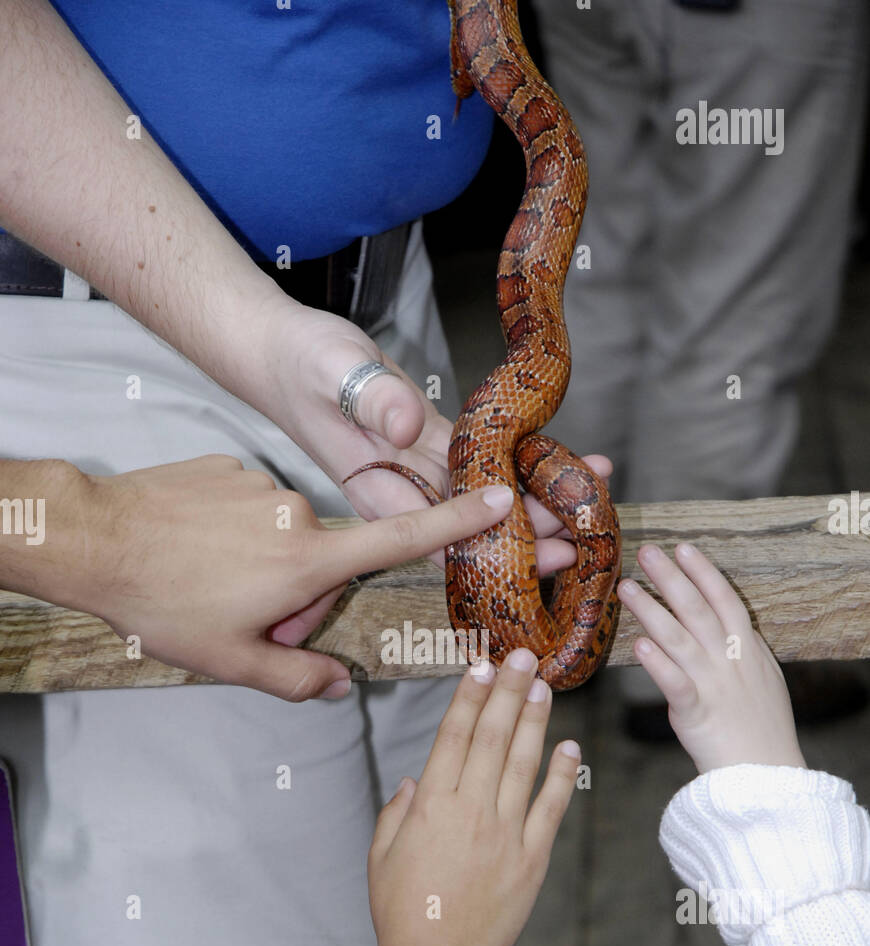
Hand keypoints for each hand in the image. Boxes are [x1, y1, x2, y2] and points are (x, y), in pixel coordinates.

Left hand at [69, 454, 516, 701]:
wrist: (95, 539)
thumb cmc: (164, 603)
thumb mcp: (232, 661)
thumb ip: (296, 679)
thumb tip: (337, 686)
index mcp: (307, 559)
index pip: (400, 538)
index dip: (456, 521)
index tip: (500, 498)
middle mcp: (294, 513)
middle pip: (325, 560)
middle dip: (298, 596)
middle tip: (247, 621)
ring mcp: (259, 485)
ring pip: (284, 537)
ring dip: (263, 569)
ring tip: (209, 587)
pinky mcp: (227, 468)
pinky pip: (250, 509)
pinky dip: (233, 538)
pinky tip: (194, 555)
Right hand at [255, 297, 613, 573]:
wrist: (281, 349)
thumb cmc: (299, 363)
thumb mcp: (332, 374)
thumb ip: (372, 401)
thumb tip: (407, 425)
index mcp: (377, 494)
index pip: (441, 534)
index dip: (493, 543)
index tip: (542, 539)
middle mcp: (402, 494)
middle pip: (474, 527)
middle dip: (534, 532)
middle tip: (588, 527)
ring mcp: (419, 472)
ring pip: (488, 498)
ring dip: (539, 498)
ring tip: (594, 489)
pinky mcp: (432, 445)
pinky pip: (486, 463)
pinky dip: (524, 462)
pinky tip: (564, 460)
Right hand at [367, 649, 580, 945]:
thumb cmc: (402, 913)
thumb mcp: (381, 857)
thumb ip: (396, 813)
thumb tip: (414, 781)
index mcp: (432, 805)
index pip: (454, 736)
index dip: (470, 696)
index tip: (482, 665)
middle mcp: (471, 809)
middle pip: (494, 737)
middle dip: (509, 690)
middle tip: (524, 655)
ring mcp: (505, 832)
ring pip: (524, 763)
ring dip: (535, 720)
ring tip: (545, 686)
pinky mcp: (532, 858)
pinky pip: (551, 808)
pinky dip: (562, 776)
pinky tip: (570, 748)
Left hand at [617, 544, 804, 773]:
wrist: (766, 772)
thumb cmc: (762, 728)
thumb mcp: (763, 679)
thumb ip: (743, 651)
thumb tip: (728, 629)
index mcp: (747, 649)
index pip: (724, 600)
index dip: (703, 572)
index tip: (683, 547)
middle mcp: (729, 660)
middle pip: (697, 610)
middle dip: (670, 578)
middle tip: (645, 552)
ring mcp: (713, 685)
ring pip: (679, 639)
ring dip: (651, 611)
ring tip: (627, 588)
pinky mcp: (696, 712)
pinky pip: (675, 683)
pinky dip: (659, 664)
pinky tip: (640, 645)